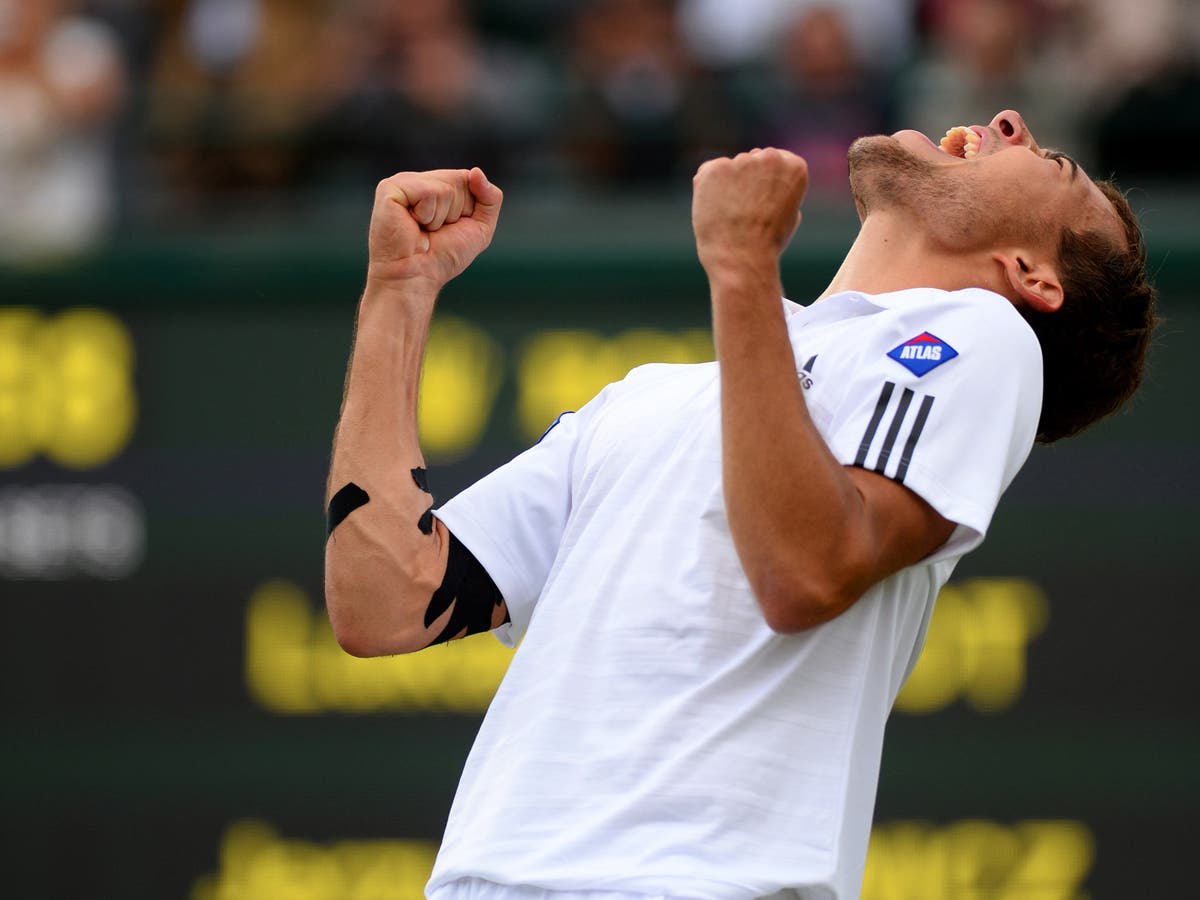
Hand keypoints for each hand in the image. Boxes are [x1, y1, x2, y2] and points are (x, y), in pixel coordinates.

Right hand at [367, 167, 502, 289]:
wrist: (416, 278)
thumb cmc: (443, 257)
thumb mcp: (479, 227)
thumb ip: (490, 198)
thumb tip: (476, 171)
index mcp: (434, 185)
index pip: (468, 179)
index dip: (467, 209)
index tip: (448, 228)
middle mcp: (417, 180)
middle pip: (459, 180)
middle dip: (455, 213)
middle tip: (432, 231)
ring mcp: (401, 182)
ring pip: (445, 187)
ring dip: (441, 217)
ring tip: (421, 230)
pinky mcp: (390, 188)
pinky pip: (428, 192)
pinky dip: (427, 215)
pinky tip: (412, 225)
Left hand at [692, 148, 807, 278]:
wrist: (742, 256)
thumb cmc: (767, 243)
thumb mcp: (788, 214)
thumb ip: (781, 191)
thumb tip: (770, 180)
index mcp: (794, 167)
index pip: (775, 161)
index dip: (765, 184)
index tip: (763, 205)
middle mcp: (771, 157)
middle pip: (752, 161)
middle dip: (745, 181)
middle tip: (744, 212)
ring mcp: (742, 161)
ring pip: (729, 168)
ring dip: (726, 186)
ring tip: (729, 215)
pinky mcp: (716, 168)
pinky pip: (707, 174)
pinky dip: (706, 189)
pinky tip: (715, 210)